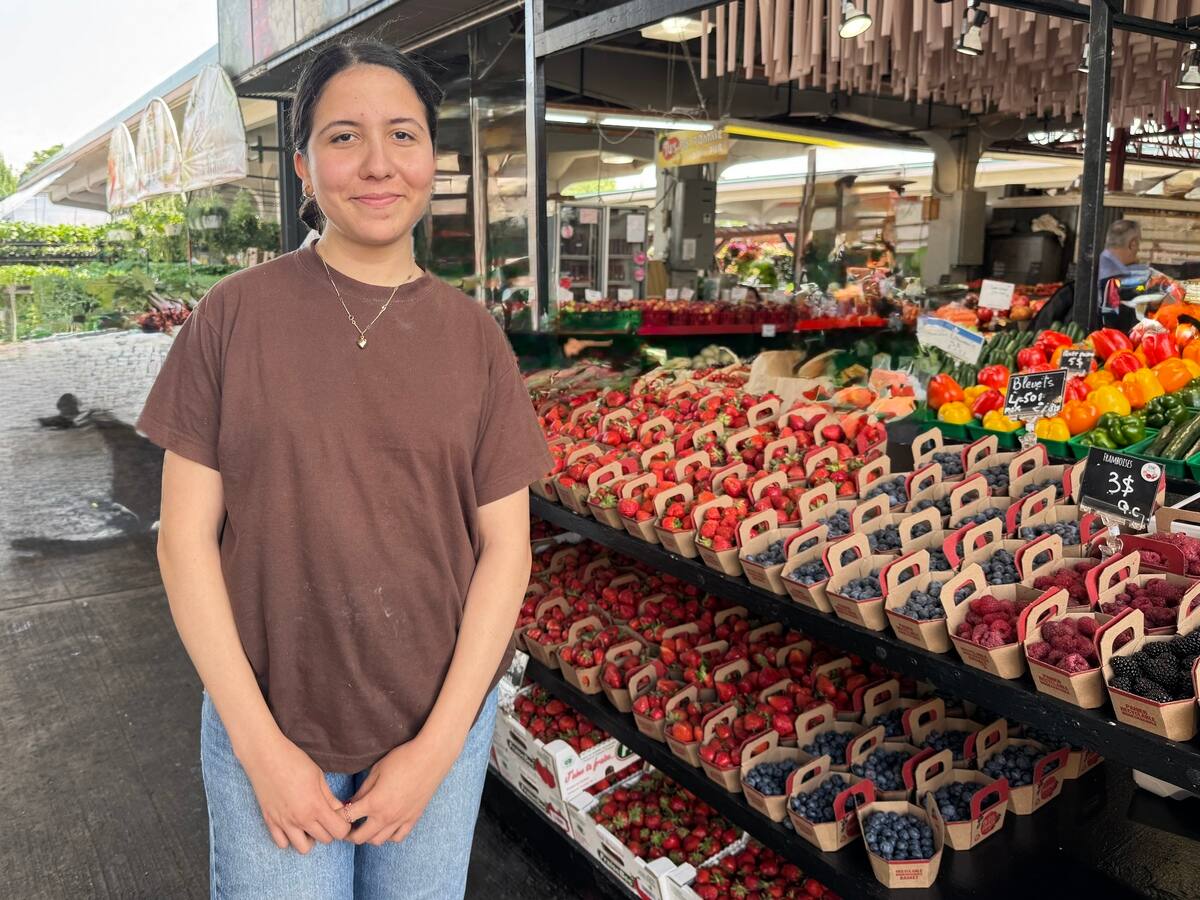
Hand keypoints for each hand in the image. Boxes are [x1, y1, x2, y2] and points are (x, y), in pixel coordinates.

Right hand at [239, 734, 350, 852]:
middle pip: (325, 840)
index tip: (341, 817)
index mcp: (316, 806)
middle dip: (330, 830)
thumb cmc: (294, 761)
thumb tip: (340, 810)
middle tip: (327, 817)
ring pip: (303, 848)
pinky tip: (293, 824)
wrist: (265, 756)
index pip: (339, 831)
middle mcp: (300, 819)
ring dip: (311, 838)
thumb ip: (329, 797)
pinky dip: (290, 838)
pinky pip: (282, 844)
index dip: (344, 825)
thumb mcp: (318, 776)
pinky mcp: (270, 822)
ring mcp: (283, 823)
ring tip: (310, 824)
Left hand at [346, 733, 454, 845]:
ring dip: (367, 836)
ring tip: (364, 827)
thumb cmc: (402, 759)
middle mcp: (385, 816)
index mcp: (374, 802)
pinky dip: (388, 836)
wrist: (430, 758)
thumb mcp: (376, 771)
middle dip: (349, 834)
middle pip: (360, 837)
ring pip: (378, 841)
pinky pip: (397, 838)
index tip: (334, 814)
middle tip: (345, 827)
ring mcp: (400, 820)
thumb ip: (362, 790)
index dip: (337, 816)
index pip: (347, 817)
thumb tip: (350, 803)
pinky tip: (385, 827)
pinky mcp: (413, 819)